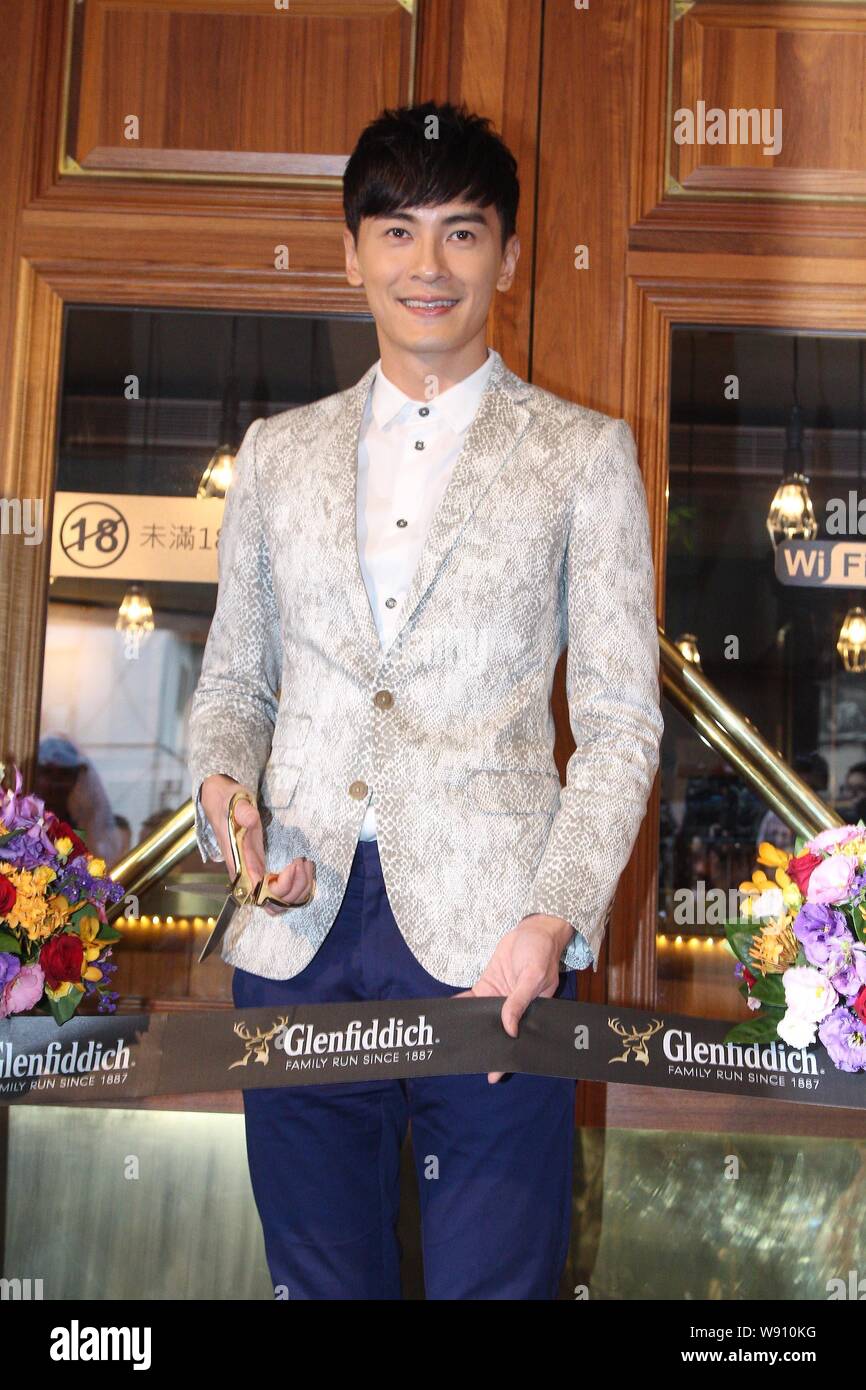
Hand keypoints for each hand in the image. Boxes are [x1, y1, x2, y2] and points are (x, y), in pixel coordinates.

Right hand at [199, 774, 314, 913]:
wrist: (220, 803)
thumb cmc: (227, 804)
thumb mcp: (234, 801)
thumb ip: (242, 811)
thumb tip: (250, 819)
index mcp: (239, 865)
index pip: (260, 893)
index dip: (281, 887)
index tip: (293, 865)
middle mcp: (248, 876)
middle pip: (273, 904)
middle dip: (295, 889)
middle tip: (302, 863)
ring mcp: (257, 875)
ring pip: (280, 902)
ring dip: (299, 889)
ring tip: (306, 864)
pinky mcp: (265, 871)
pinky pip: (283, 892)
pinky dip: (299, 885)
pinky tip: (305, 867)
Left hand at [455, 913, 573, 1083]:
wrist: (533, 930)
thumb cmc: (541, 953)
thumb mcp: (533, 977)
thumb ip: (518, 1001)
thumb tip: (508, 1028)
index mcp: (531, 1013)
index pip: (517, 1041)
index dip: (506, 1058)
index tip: (492, 1076)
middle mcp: (514, 1010)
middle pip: (497, 1033)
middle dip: (483, 1046)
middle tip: (465, 1062)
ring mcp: (499, 998)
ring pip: (481, 1018)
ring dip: (469, 1028)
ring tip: (453, 1043)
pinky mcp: (487, 985)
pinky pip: (472, 1000)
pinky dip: (461, 1006)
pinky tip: (449, 1014)